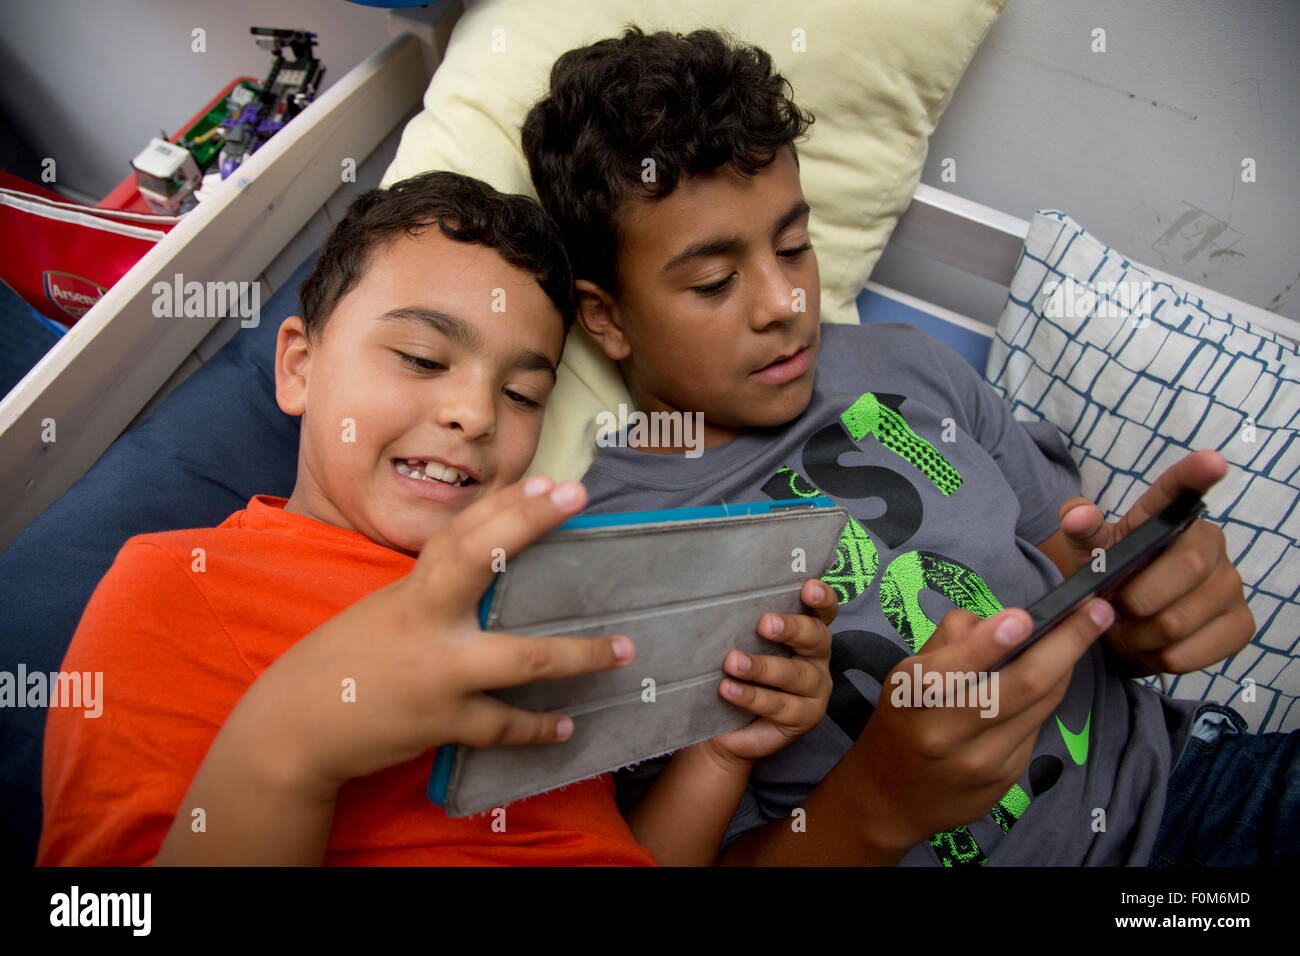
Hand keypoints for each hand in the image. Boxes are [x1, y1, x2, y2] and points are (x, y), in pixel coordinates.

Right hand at [242, 476, 635, 795]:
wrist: (295, 727)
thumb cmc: (345, 660)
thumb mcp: (387, 612)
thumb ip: (436, 594)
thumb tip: (495, 569)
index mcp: (412, 591)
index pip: (461, 531)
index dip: (505, 500)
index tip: (549, 479)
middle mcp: (426, 621)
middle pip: (483, 559)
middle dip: (529, 523)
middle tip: (577, 494)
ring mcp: (438, 674)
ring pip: (522, 660)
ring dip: (578, 655)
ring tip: (623, 649)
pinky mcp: (442, 722)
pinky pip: (502, 725)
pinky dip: (537, 728)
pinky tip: (568, 726)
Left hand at [703, 578, 836, 767]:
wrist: (725, 725)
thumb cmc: (736, 672)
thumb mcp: (741, 644)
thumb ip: (742, 624)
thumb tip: (718, 601)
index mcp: (808, 633)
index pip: (823, 612)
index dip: (822, 598)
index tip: (809, 587)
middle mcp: (817, 659)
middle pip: (815, 639)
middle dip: (792, 628)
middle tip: (765, 623)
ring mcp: (815, 691)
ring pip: (795, 675)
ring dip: (762, 667)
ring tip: (732, 662)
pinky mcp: (803, 719)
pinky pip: (780, 707)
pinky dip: (752, 697)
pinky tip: (729, 689)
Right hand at [850, 600, 1110, 851]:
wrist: (891, 798)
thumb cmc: (903, 720)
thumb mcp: (905, 674)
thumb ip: (950, 643)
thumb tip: (1008, 619)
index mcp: (911, 698)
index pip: (952, 669)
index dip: (990, 643)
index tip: (1025, 616)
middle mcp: (945, 734)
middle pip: (1019, 687)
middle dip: (1065, 644)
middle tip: (1097, 610)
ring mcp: (980, 762)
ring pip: (1040, 704)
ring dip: (1067, 664)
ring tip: (1085, 628)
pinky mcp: (1005, 779)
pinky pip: (1035, 726)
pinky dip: (1047, 695)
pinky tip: (1050, 675)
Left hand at [1056, 449, 1253, 676]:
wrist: (1125, 630)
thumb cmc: (1110, 581)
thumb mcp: (1088, 552)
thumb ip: (1079, 528)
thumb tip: (1077, 515)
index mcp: (1168, 518)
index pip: (1182, 490)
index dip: (1196, 474)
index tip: (1212, 460)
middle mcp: (1211, 544)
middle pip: (1187, 568)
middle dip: (1138, 597)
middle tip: (1116, 608)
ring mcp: (1232, 585)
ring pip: (1182, 618)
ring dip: (1141, 634)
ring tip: (1128, 629)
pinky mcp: (1241, 625)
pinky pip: (1196, 650)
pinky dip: (1161, 657)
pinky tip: (1153, 647)